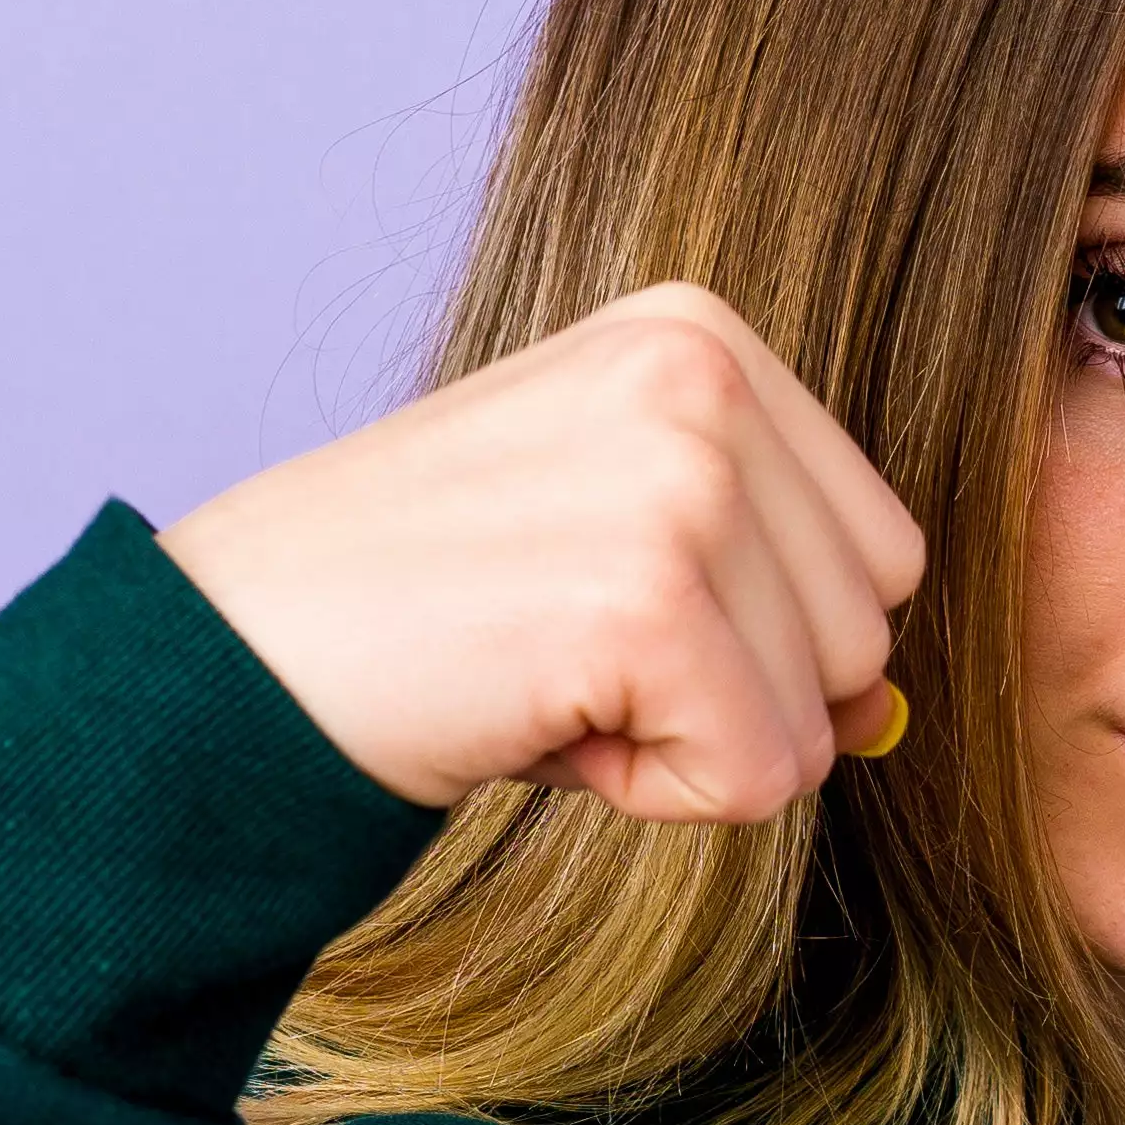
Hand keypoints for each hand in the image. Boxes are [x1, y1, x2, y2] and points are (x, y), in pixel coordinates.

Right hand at [157, 285, 925, 817]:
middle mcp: (702, 373)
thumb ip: (768, 580)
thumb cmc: (424, 612)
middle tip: (569, 652)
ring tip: (548, 676)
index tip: (596, 603)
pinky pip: (758, 775)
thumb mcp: (612, 532)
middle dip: (738, 688)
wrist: (237, 654)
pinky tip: (541, 719)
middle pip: (871, 625)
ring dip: (690, 741)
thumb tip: (887, 710)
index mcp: (700, 331)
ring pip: (825, 711)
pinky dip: (654, 793)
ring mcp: (681, 476)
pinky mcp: (649, 594)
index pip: (877, 545)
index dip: (754, 630)